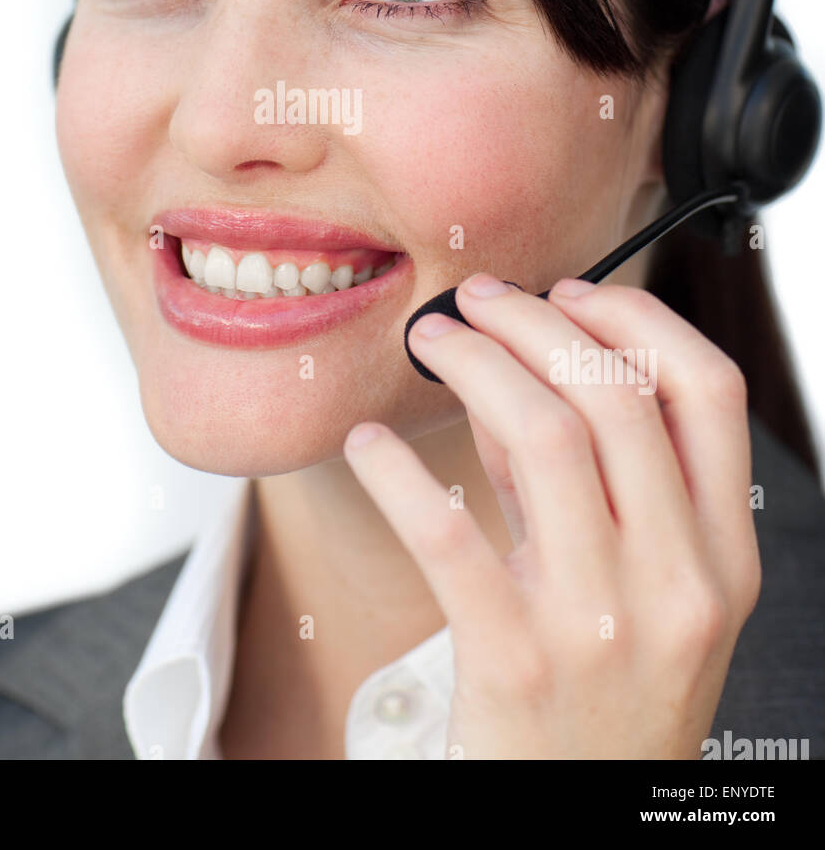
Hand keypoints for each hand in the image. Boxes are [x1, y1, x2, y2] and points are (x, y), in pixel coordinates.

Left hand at [343, 274, 761, 758]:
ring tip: (431, 341)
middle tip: (478, 299)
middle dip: (535, 321)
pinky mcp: (511, 658)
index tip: (574, 292)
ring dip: (475, 364)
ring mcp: (599, 621)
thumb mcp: (640, 588)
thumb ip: (590, 482)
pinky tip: (370, 444)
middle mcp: (676, 581)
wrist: (580, 819)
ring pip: (544, 435)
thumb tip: (514, 369)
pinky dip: (398, 473)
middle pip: (615, 394)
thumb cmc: (606, 695)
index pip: (710, 392)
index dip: (638, 318)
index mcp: (719, 553)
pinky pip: (447, 534)